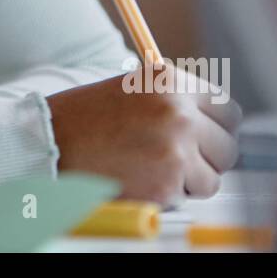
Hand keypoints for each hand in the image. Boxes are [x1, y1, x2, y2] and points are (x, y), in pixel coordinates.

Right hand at [46, 62, 241, 206]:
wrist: (49, 143)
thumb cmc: (87, 118)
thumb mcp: (133, 89)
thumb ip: (173, 99)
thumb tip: (213, 121)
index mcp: (171, 81)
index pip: (227, 109)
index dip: (218, 127)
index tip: (206, 137)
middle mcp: (178, 112)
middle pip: (227, 145)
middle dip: (209, 157)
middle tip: (181, 159)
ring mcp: (175, 149)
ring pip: (213, 176)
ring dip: (191, 179)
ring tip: (154, 168)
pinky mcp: (166, 183)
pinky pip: (189, 196)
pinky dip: (171, 195)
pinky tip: (141, 179)